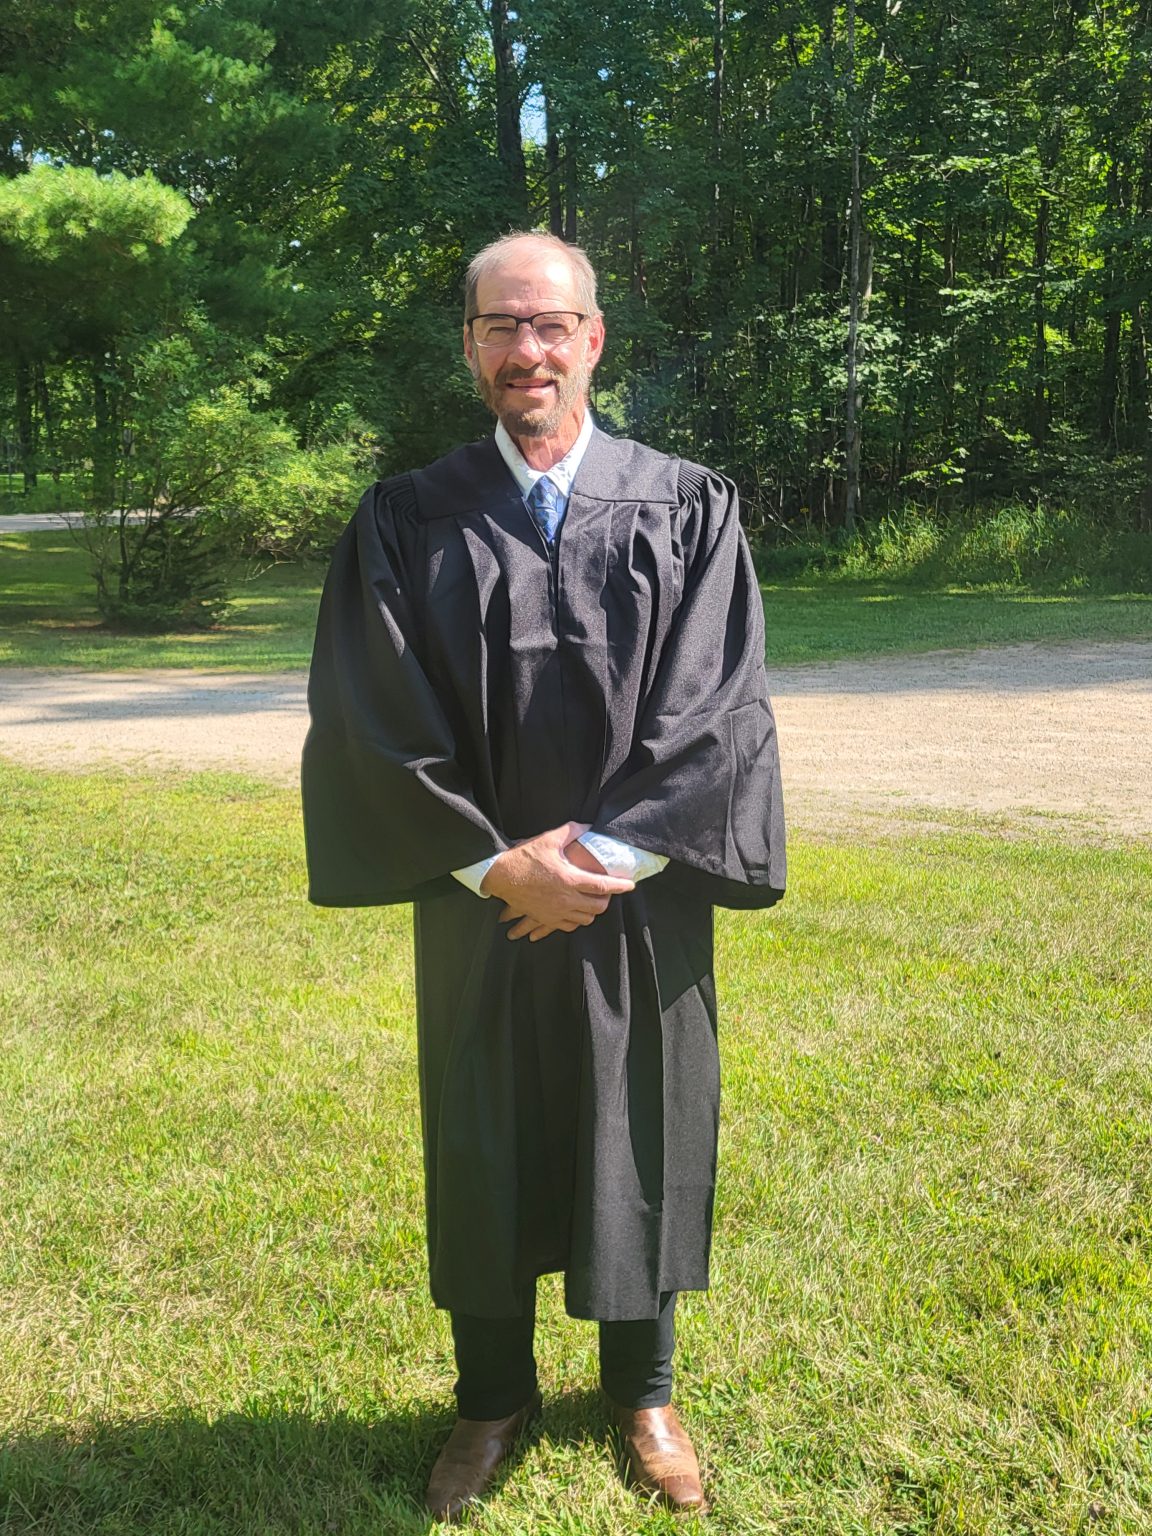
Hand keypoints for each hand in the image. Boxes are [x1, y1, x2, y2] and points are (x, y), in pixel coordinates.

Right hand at [482, 821, 632, 940]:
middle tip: (607, 892)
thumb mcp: (548, 839)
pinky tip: (576, 913)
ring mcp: (555, 911)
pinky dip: (576, 921)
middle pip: (598, 907)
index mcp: (570, 879)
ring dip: (592, 912)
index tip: (630, 885)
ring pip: (585, 920)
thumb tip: (587, 826)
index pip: (603, 886)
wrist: (500, 875)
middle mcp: (566, 899)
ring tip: (592, 902)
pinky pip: (568, 927)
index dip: (620, 886)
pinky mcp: (545, 918)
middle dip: (607, 900)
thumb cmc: (524, 857)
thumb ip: (571, 831)